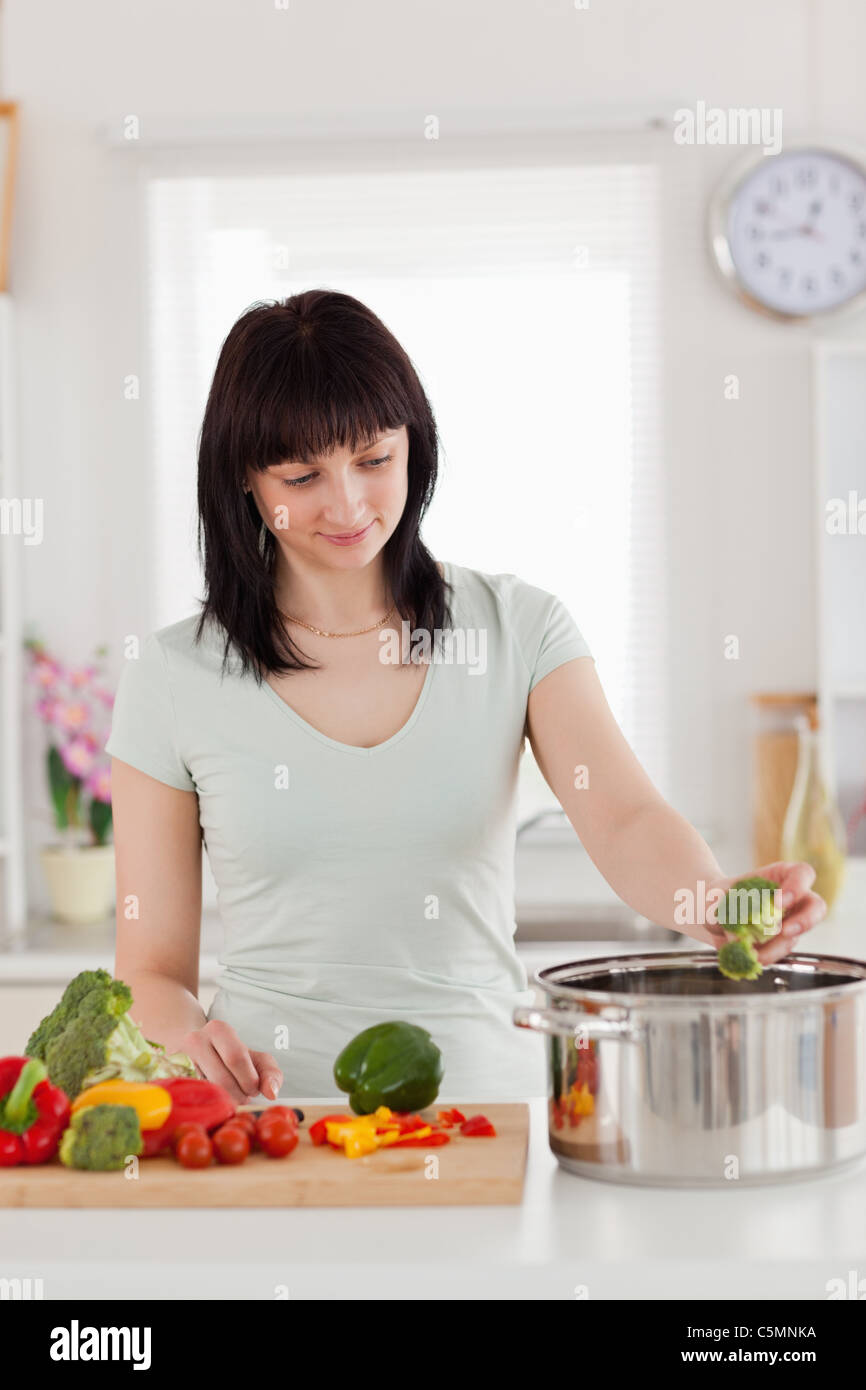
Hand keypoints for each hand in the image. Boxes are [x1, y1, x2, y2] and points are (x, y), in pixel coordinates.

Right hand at [176, 1020, 282, 1104]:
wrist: (193, 1053)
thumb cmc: (229, 1058)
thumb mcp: (255, 1059)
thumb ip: (270, 1073)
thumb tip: (271, 1094)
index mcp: (218, 1030)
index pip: (236, 1058)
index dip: (249, 1081)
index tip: (252, 1089)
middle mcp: (193, 1040)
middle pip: (220, 1079)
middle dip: (237, 1095)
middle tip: (241, 1097)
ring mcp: (175, 1060)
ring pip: (204, 1092)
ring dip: (221, 1102)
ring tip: (227, 1097)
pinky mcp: (165, 1077)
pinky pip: (187, 1099)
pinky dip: (202, 1105)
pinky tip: (209, 1102)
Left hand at [702, 861, 826, 965]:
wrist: (710, 913)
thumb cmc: (718, 895)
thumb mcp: (714, 894)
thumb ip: (721, 906)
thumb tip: (728, 925)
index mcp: (781, 875)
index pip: (802, 874)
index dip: (797, 887)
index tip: (779, 901)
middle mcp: (793, 899)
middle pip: (816, 907)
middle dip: (805, 921)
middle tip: (785, 931)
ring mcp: (789, 922)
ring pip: (795, 937)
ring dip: (777, 948)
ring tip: (755, 954)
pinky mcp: (780, 942)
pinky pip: (779, 952)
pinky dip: (765, 957)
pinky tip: (750, 958)